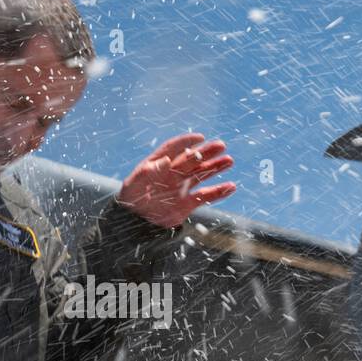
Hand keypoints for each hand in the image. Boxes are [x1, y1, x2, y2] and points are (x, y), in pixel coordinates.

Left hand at [117, 133, 234, 227]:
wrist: (133, 222)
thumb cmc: (130, 199)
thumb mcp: (135, 184)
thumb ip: (150, 171)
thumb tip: (166, 160)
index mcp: (158, 164)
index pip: (174, 148)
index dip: (187, 142)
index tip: (200, 138)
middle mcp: (172, 174)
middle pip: (192, 159)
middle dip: (206, 152)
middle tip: (221, 145)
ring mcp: (181, 188)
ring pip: (201, 174)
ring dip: (215, 168)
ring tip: (229, 161)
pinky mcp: (187, 204)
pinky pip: (205, 196)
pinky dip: (218, 192)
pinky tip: (231, 186)